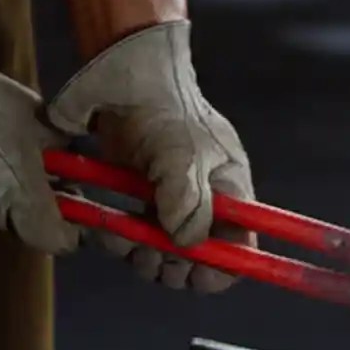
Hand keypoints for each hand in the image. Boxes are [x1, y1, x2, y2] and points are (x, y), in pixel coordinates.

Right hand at [0, 38, 78, 253]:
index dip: (69, 231)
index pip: (55, 239)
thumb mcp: (40, 120)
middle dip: (32, 205)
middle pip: (23, 224)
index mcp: (22, 197)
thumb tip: (76, 153)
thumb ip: (63, 146)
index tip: (73, 213)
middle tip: (35, 176)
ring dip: (0, 197)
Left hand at [47, 20, 256, 292]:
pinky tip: (108, 231)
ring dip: (143, 257)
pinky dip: (119, 240)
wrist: (125, 76)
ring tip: (127, 242)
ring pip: (162, 253)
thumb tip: (187, 245)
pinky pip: (132, 236)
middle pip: (198, 259)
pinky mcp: (136, 198)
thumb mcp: (184, 155)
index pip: (241, 246)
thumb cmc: (167, 111)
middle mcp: (203, 203)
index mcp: (230, 193)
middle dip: (175, 267)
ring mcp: (168, 202)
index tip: (196, 273)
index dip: (225, 268)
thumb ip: (189, 203)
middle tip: (154, 257)